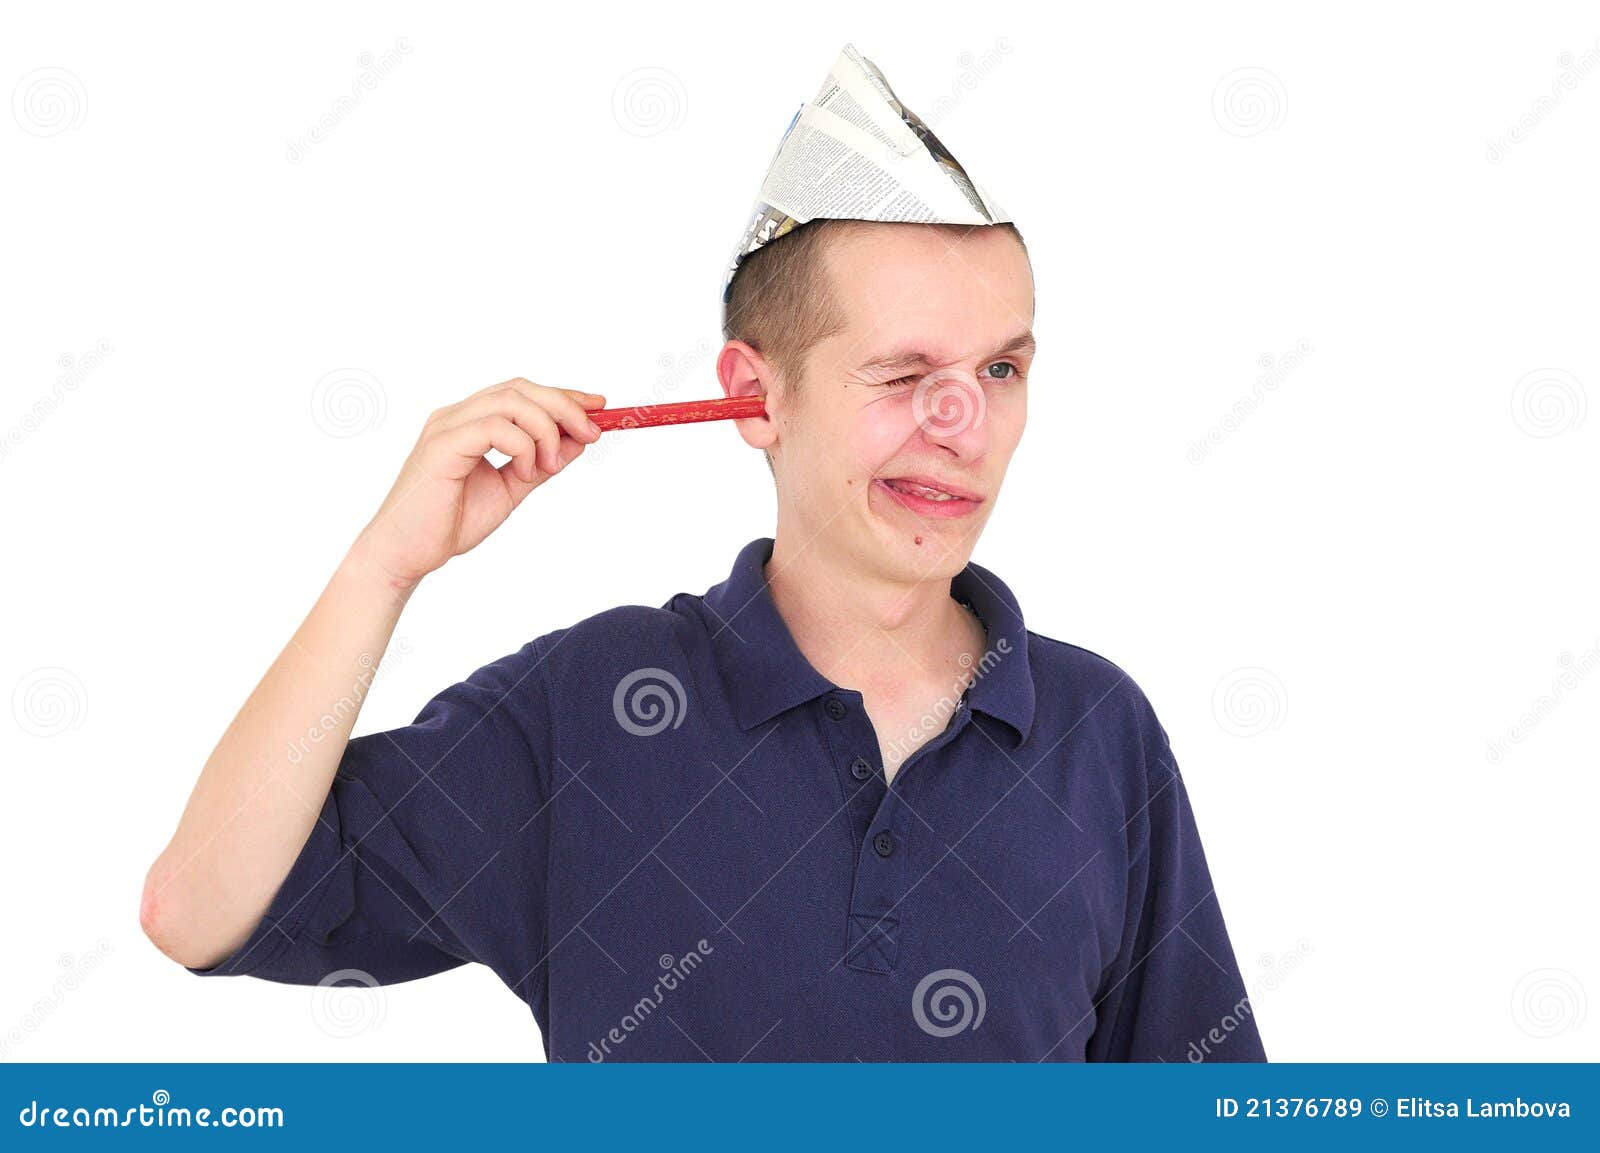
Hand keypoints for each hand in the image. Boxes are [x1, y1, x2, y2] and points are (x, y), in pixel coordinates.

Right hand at [351, 378, 604, 591]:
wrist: (406, 554)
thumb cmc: (448, 523)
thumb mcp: (510, 490)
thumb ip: (540, 465)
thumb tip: (577, 443)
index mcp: (470, 422)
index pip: (522, 392)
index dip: (563, 395)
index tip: (599, 408)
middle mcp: (457, 416)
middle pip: (521, 388)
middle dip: (564, 407)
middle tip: (591, 434)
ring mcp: (447, 427)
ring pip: (511, 401)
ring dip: (545, 430)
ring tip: (549, 465)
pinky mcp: (442, 446)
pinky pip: (494, 427)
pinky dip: (522, 446)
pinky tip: (524, 472)